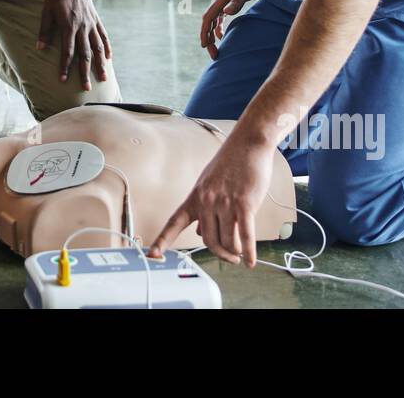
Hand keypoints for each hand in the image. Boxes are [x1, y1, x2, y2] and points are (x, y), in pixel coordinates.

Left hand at [37, 0, 111, 90]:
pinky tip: (108, 59)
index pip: (67, 51)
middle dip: (85, 72)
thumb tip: (40, 48)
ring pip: (97, 48)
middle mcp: (82, 27)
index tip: (63, 80)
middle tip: (86, 88)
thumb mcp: (46, 11)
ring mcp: (92, 24)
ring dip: (100, 64)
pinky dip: (107, 48)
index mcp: (69, 26)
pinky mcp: (97, 20)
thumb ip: (45, 30)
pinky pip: (104, 36)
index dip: (65, 67)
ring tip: (102, 78)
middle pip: (85, 54)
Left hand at [148, 133, 276, 266]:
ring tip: (241, 253)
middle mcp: (206, 201)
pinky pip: (246, 235)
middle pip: (208, 241)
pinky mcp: (244, 203)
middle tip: (230, 258)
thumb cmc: (230, 163)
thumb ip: (202, 208)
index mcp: (195, 197)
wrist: (247, 144)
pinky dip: (249, 252)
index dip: (162, 240)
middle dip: (221, 254)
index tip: (152, 254)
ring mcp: (225, 203)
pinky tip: (251, 260)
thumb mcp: (208, 184)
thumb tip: (198, 231)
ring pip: (227, 241)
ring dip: (235, 252)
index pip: (174, 222)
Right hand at [200, 0, 261, 59]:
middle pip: (208, 24)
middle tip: (214, 55)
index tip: (204, 45)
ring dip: (212, 37)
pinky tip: (222, 37)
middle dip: (208, 40)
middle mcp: (217, 3)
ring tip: (216, 51)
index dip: (204, 33)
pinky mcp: (226, 5)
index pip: (207, 19)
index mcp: (219, 1)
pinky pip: (218, 20)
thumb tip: (225, 13)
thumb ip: (236, 2)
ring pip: (212, 24)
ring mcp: (220, 4)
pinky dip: (218, 30)